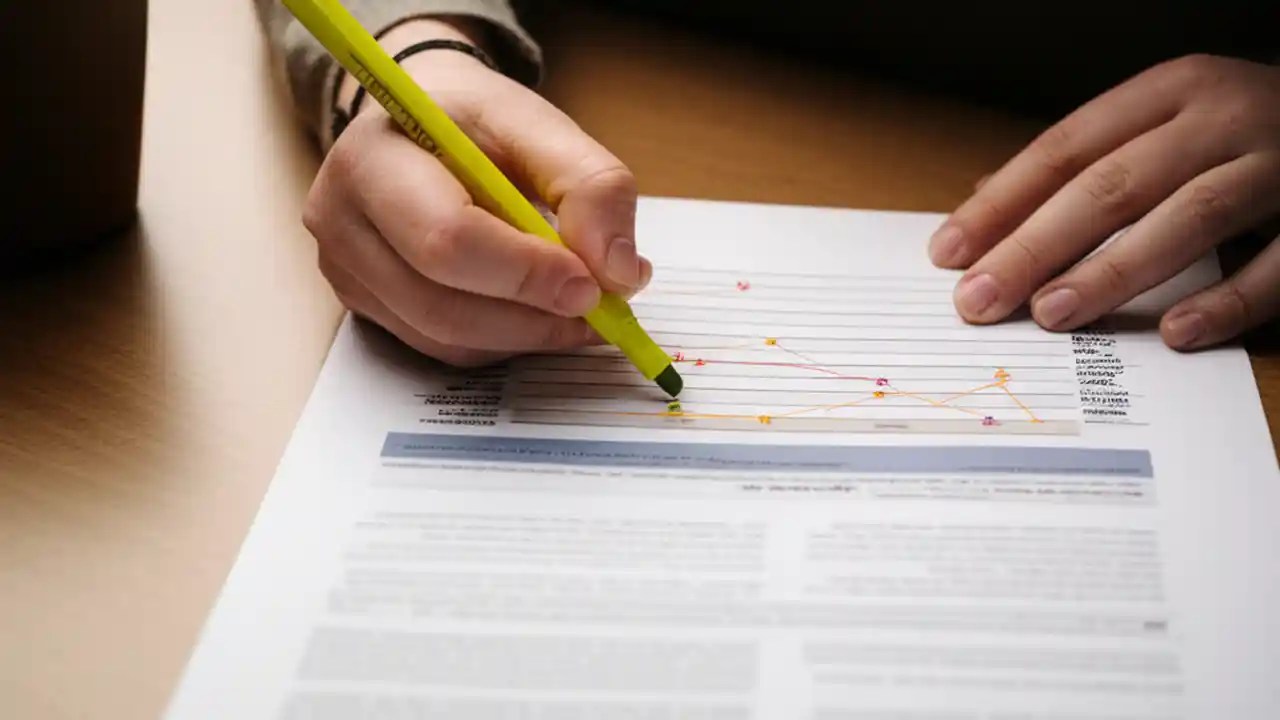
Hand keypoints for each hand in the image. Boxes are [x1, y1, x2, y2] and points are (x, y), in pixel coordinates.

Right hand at [303, 19, 649, 366]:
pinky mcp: (364, 305)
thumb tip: (620, 273)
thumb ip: (591, 186)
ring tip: (579, 312)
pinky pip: (440, 348)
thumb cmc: (473, 123)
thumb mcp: (538, 125)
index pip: (447, 238)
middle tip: (597, 309)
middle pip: (440, 303)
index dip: (525, 273)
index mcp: (375, 157)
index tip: (592, 285)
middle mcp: (341, 218)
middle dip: (533, 316)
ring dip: (525, 336)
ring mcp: (345, 270)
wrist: (421, 124)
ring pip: (444, 337)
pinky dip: (502, 341)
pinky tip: (536, 314)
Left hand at [930, 54, 1279, 349]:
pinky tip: (1176, 333)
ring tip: (1051, 314)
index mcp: (1172, 92)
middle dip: (1036, 245)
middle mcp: (1224, 119)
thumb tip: (985, 199)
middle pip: (1113, 184)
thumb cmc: (1242, 133)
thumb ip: (1087, 161)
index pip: (1066, 148)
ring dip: (1114, 270)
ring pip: (1190, 216)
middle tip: (980, 298)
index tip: (948, 253)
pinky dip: (1226, 300)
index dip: (1002, 202)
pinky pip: (1277, 264)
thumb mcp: (1166, 124)